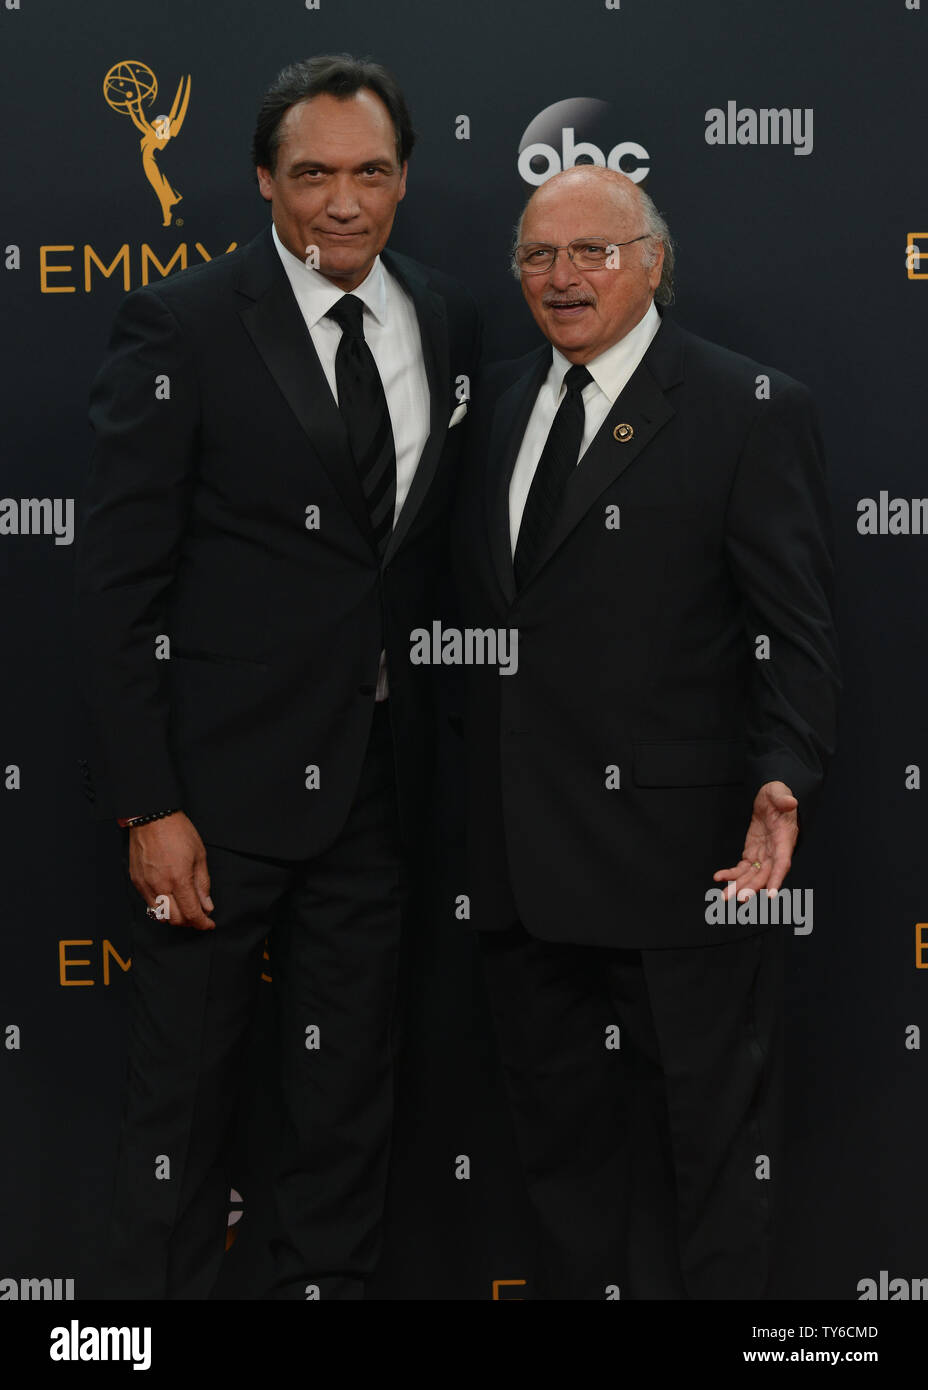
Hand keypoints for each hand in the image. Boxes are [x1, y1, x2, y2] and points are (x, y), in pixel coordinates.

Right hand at [128, 811, 214, 929]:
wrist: (152, 817)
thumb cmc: (177, 832)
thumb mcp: (199, 856)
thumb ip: (203, 884)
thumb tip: (207, 905)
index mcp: (179, 879)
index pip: (192, 913)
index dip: (202, 923)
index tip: (209, 924)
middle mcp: (160, 886)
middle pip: (175, 919)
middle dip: (189, 922)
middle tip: (199, 916)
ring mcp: (146, 885)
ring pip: (160, 915)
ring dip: (174, 917)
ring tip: (185, 909)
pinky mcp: (137, 881)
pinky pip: (149, 903)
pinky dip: (161, 907)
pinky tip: (170, 899)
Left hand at [712, 781, 797, 901]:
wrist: (770, 799)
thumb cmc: (778, 796)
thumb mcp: (780, 793)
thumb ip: (784, 799)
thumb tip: (791, 802)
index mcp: (784, 840)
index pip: (782, 863)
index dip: (776, 879)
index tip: (770, 895)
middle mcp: (775, 852)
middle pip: (764, 875)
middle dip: (752, 888)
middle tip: (739, 899)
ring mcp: (763, 855)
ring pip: (752, 876)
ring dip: (739, 887)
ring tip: (724, 897)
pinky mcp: (752, 854)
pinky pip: (742, 868)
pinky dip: (731, 874)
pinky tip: (719, 878)